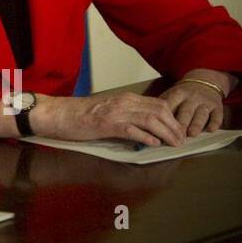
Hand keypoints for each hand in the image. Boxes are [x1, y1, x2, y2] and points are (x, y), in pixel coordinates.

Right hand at [32, 92, 187, 146]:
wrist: (60, 114)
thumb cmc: (82, 115)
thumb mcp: (109, 109)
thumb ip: (127, 114)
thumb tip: (146, 128)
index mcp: (125, 98)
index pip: (158, 104)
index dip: (173, 118)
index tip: (179, 130)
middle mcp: (124, 102)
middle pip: (159, 111)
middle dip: (174, 126)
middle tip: (181, 140)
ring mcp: (116, 112)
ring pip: (150, 120)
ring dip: (166, 133)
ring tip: (173, 144)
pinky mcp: (107, 124)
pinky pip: (133, 129)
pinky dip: (146, 137)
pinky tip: (154, 144)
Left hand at [160, 69, 230, 136]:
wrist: (205, 82)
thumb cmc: (184, 95)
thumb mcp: (172, 95)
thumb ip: (162, 107)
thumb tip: (150, 123)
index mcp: (177, 94)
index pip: (170, 105)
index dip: (164, 117)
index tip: (161, 128)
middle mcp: (192, 97)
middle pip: (186, 111)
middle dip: (181, 123)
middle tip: (176, 136)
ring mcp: (206, 102)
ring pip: (201, 114)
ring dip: (196, 124)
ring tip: (191, 134)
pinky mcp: (218, 107)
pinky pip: (217, 115)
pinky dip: (214, 123)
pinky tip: (210, 130)